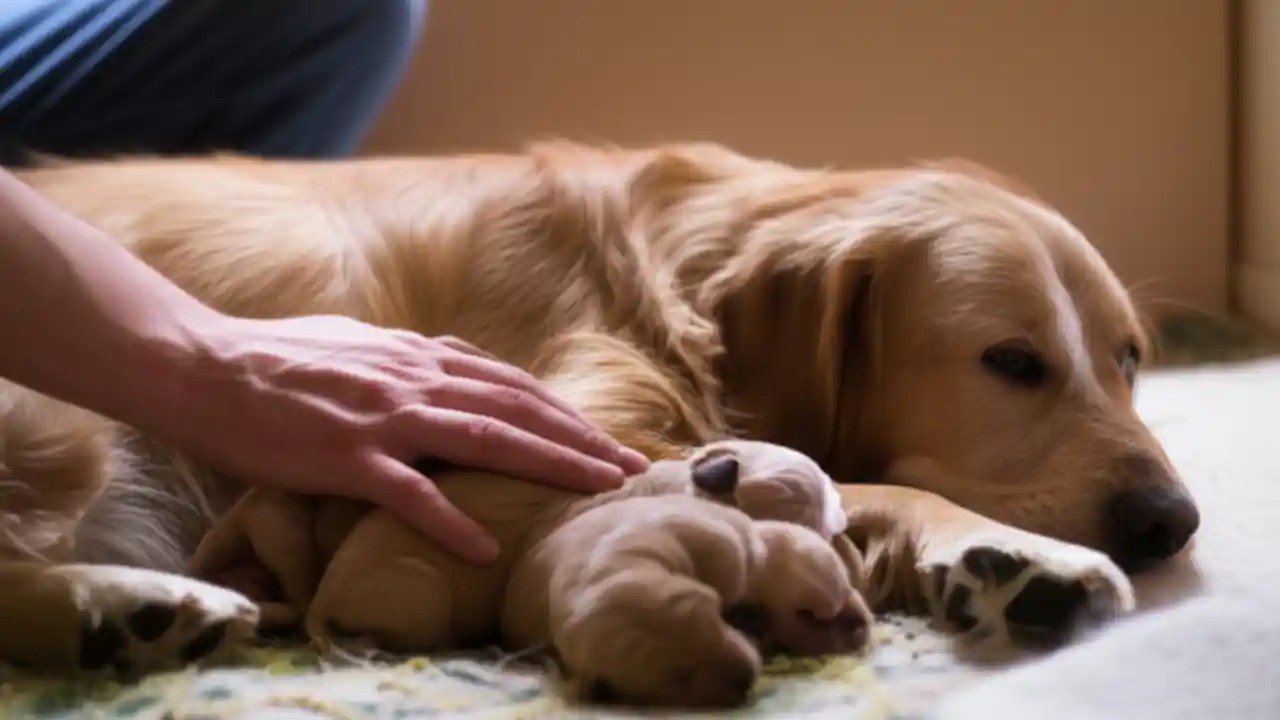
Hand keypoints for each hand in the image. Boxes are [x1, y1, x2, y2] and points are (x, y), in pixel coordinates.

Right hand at [163, 315, 648, 563]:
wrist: (204, 365)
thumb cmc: (278, 358)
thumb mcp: (360, 344)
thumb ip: (411, 358)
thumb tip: (451, 365)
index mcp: (419, 356)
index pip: (513, 385)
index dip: (566, 413)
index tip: (606, 439)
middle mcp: (414, 378)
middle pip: (518, 409)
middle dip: (581, 439)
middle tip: (631, 467)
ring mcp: (382, 416)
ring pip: (486, 438)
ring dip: (549, 465)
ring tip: (597, 491)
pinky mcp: (345, 454)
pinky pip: (409, 491)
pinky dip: (451, 520)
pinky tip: (485, 549)